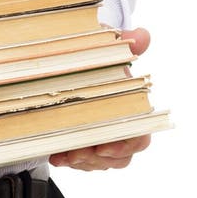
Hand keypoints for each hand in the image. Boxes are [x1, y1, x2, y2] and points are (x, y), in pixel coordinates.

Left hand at [49, 27, 151, 170]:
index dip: (125, 146)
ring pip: (101, 161)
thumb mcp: (107, 44)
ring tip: (64, 154)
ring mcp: (103, 134)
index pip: (139, 136)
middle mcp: (120, 123)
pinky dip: (69, 158)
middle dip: (96, 158)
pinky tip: (56, 154)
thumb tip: (141, 36)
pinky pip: (83, 158)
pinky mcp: (85, 138)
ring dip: (83, 161)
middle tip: (76, 153)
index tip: (104, 148)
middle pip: (118, 156)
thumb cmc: (96, 53)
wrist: (79, 56)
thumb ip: (125, 43)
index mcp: (131, 105)